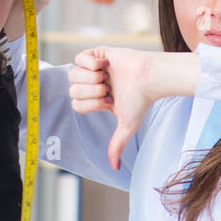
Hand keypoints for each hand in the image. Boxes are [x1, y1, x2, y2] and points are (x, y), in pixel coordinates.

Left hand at [69, 46, 156, 171]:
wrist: (148, 78)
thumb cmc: (140, 100)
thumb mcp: (127, 125)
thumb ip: (117, 144)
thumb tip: (114, 167)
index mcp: (96, 99)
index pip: (76, 104)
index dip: (90, 104)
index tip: (109, 101)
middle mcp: (93, 84)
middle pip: (72, 90)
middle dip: (90, 92)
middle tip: (107, 88)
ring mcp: (93, 68)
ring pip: (73, 74)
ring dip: (90, 78)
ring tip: (106, 76)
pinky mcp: (96, 53)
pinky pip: (78, 58)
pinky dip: (91, 63)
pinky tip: (105, 64)